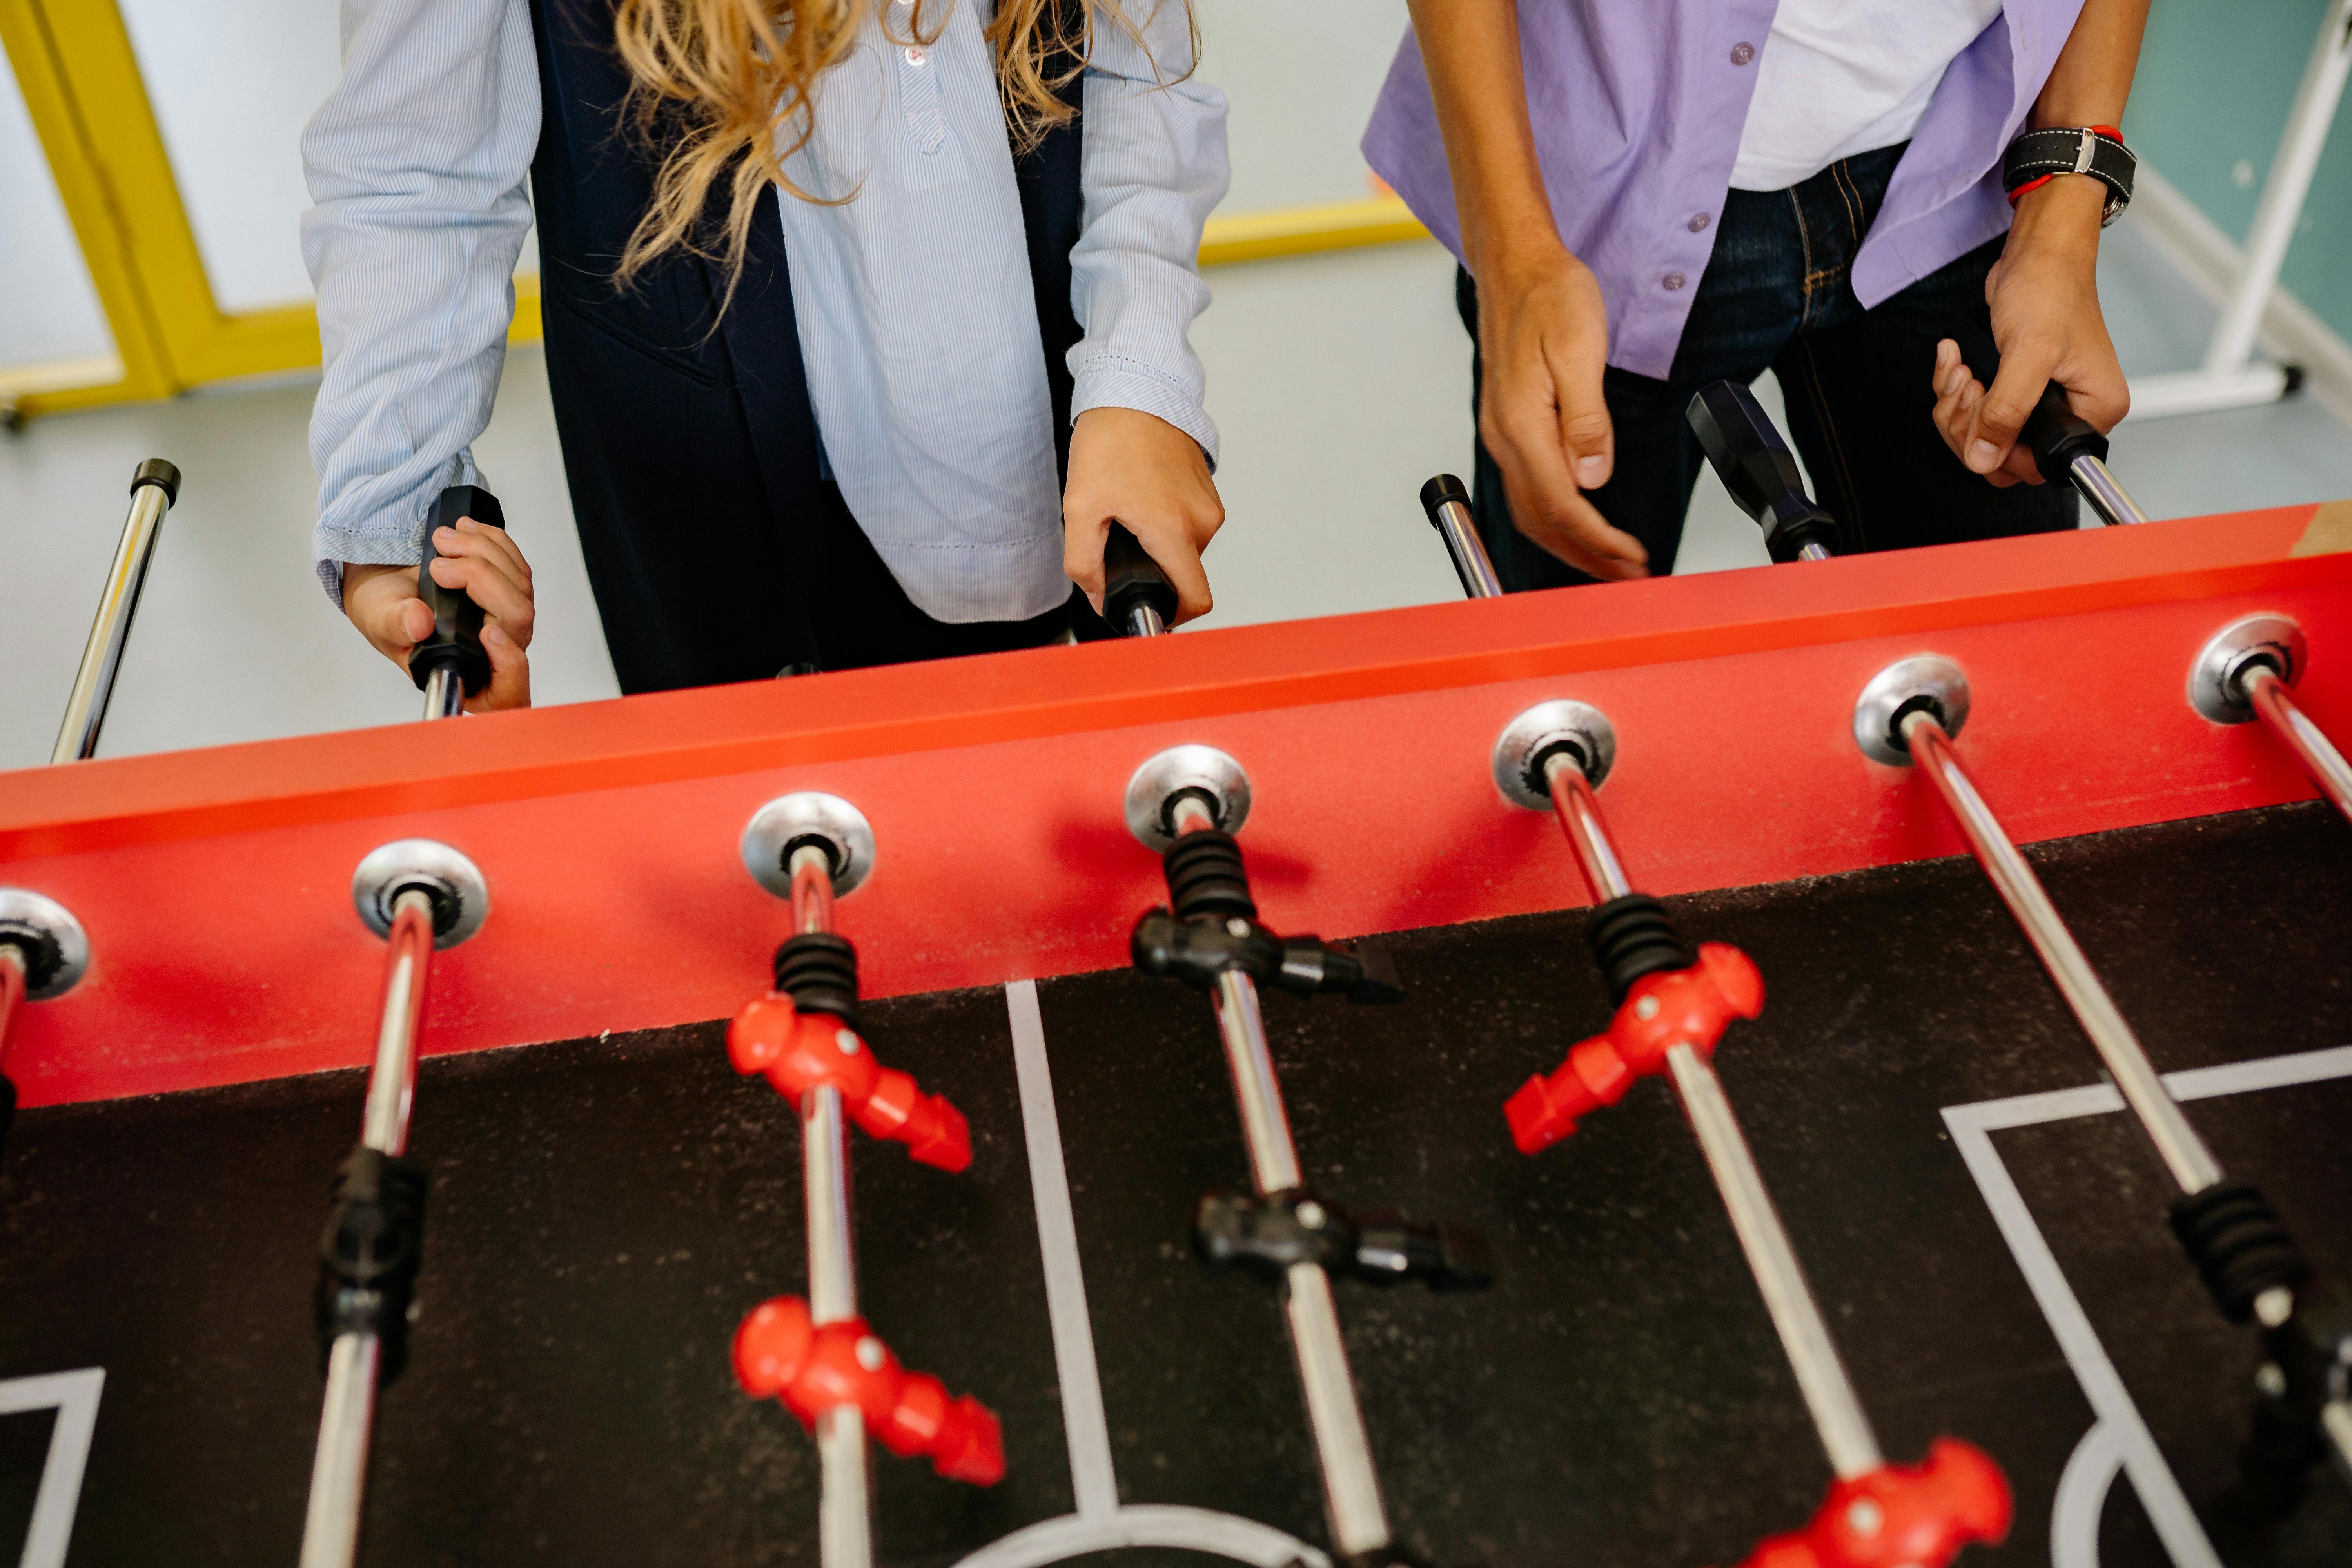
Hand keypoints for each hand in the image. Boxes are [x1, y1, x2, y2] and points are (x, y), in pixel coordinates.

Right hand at [341, 515, 533, 711]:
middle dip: (481, 579)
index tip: (487, 632)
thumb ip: (397, 626)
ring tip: (442, 540)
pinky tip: (468, 532)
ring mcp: (507, 620)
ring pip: (519, 585)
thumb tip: (420, 623)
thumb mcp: (378, 619)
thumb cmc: (384, 611)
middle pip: (517, 619)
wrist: (387, 581)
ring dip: (483, 553)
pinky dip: (494, 543)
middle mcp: (494, 653)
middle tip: (439, 565)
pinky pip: (518, 565)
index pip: (507, 690)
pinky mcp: (510, 590)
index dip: (508, 663)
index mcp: (465, 675)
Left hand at [1063, 406, 1224, 624]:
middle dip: (1152, 569)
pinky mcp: (1208, 490)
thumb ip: (1084, 563)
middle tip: (1119, 540)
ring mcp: (1209, 504)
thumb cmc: (1110, 440)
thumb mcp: (1079, 507)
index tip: (1146, 605)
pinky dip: (1165, 523)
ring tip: (1128, 511)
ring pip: (1185, 549)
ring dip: (1158, 544)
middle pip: (1184, 574)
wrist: (1135, 388)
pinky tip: (1142, 497)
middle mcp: (1202, 520)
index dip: (1170, 614)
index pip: (1194, 599)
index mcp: (1174, 529)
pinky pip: (1189, 524)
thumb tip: (1099, 597)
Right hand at [1475, 243, 1646, 578]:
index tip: (1631, 558)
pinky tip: (1579, 520)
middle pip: (1541, 521)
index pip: (1562, 503)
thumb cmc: (1549, 297)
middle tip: (1625, 577)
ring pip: (1532, 510)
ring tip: (1607, 561)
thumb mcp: (1580, 350)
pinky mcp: (1510, 427)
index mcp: (1522, 424)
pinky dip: (1557, 517)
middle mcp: (1505, 437)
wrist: (1516, 266)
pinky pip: (1530, 488)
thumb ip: (1587, 420)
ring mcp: (1503, 434)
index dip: (1598, 539)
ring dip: (1569, 543)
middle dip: (1585, 556)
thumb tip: (1593, 476)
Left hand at [1932, 176, 2127, 485]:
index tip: (1981, 410)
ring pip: (1979, 436)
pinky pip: (1970, 411)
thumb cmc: (2050, 290)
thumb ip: (2007, 411)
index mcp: (2094, 411)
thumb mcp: (2029, 353)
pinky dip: (1953, 387)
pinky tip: (1956, 358)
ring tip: (1960, 366)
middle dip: (1969, 423)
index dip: (1997, 450)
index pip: (2037, 466)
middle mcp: (2071, 412)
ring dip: (1955, 402)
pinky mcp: (2011, 388)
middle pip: (2000, 457)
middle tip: (1967, 384)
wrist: (2037, 254)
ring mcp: (2038, 401)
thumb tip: (1984, 458)